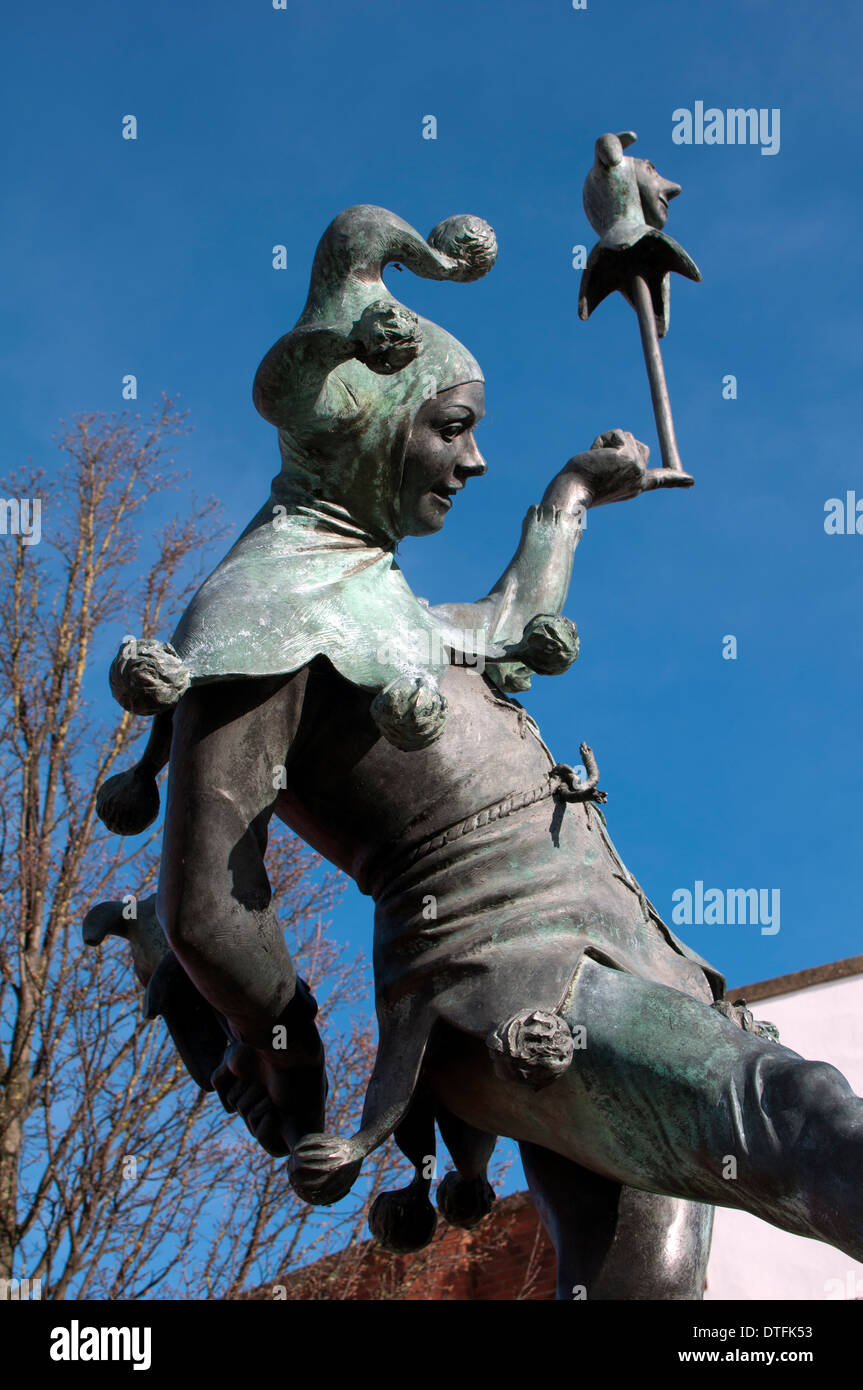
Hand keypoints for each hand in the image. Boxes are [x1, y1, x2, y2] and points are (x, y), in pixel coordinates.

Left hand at [545, 429, 692, 509]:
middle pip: (640, 446)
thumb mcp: (603, 478)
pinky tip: (594, 456)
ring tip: (595, 462)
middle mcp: (640, 478)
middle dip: (619, 446)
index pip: (661, 481)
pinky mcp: (628, 457)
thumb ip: (619, 466)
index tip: (691, 480)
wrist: (572, 494)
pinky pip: (617, 434)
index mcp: (636, 487)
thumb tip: (625, 441)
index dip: (676, 479)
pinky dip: (602, 440)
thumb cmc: (581, 487)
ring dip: (608, 443)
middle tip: (599, 465)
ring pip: (627, 436)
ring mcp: (637, 468)